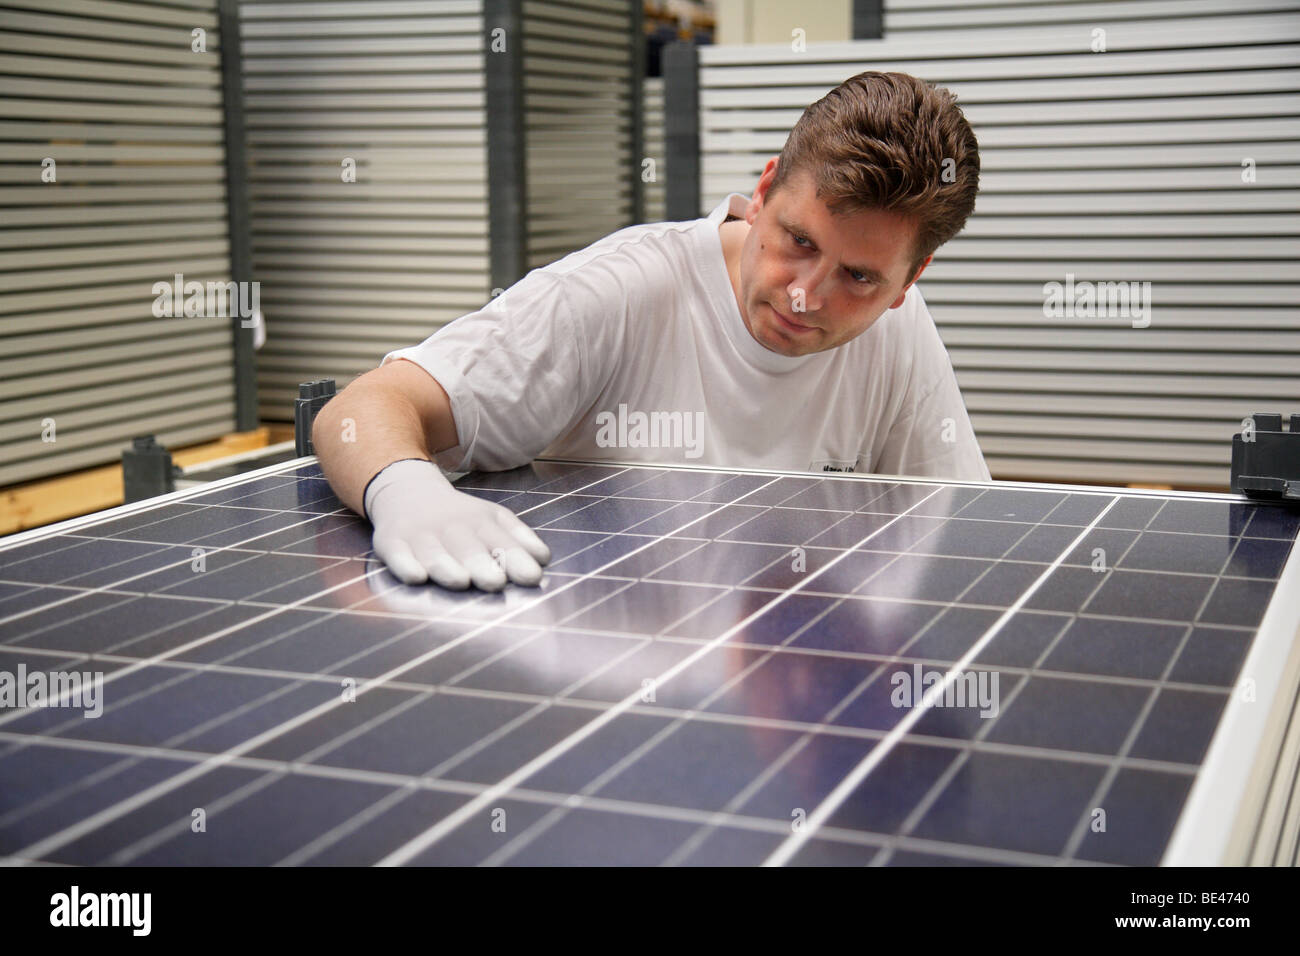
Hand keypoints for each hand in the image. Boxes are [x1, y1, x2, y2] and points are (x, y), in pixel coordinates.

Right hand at [364, 459, 550, 589]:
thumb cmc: (459, 517)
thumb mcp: (492, 519)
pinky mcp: (392, 542)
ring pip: (434, 553)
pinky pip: (397, 555)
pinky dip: (405, 565)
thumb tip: (543, 559)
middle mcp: (452, 528)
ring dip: (446, 567)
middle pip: (468, 548)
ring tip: (460, 581)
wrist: (406, 491)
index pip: (502, 541)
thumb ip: (519, 539)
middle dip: (482, 565)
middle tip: (495, 582)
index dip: (516, 559)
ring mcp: (420, 535)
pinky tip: (416, 576)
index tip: (531, 577)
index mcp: (481, 523)